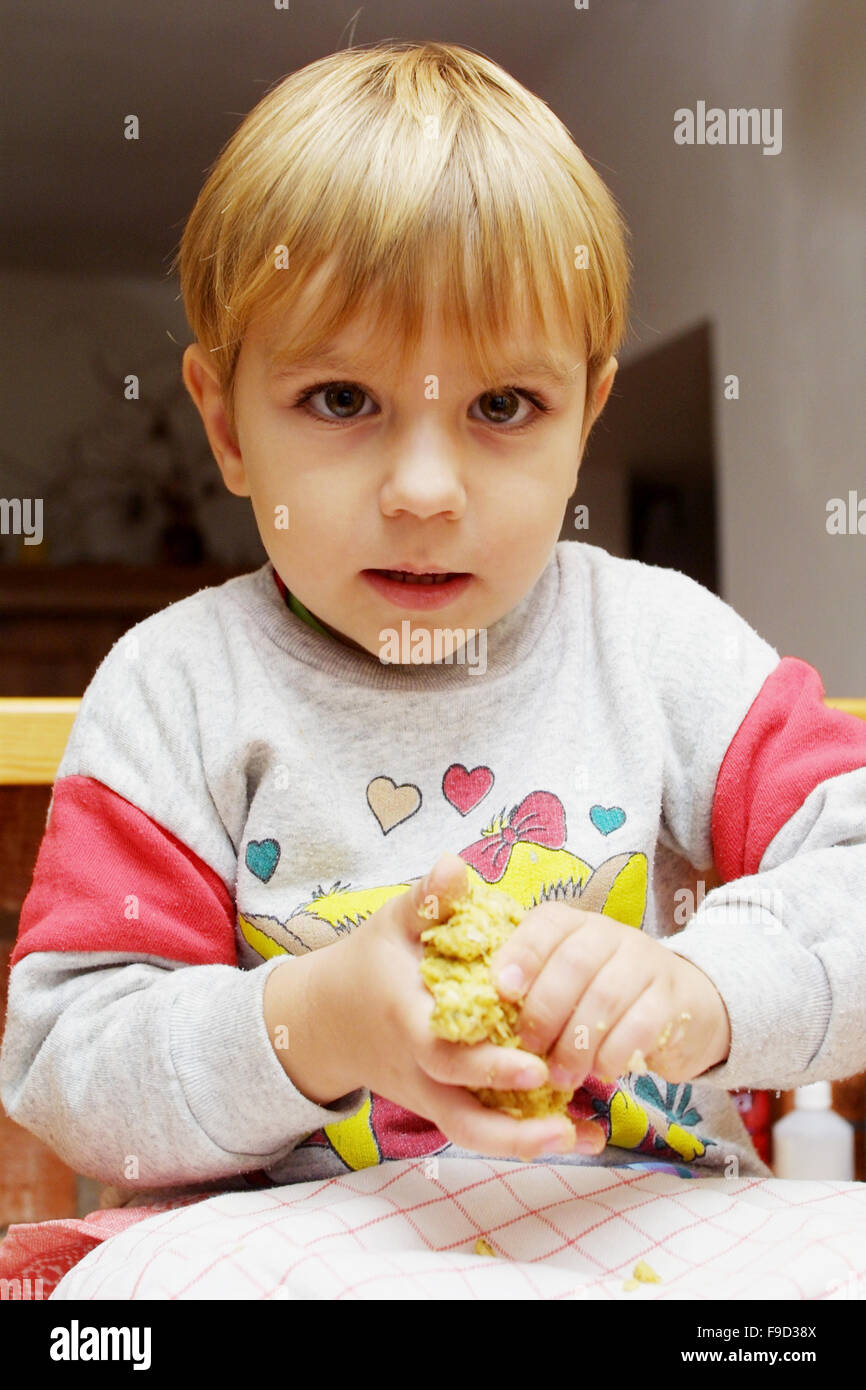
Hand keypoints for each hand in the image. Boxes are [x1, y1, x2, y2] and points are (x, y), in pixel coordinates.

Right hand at [338, 853, 606, 1159]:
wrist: (328, 1019)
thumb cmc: (370, 964)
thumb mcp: (392, 925)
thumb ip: (427, 900)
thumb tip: (454, 865)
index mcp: (408, 1022)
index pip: (444, 1055)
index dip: (488, 1066)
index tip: (534, 1068)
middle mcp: (418, 1070)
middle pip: (461, 1115)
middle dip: (512, 1126)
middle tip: (565, 1119)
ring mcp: (429, 1095)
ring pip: (474, 1133)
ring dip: (526, 1143)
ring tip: (582, 1138)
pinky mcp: (441, 1105)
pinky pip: (482, 1130)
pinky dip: (526, 1137)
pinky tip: (576, 1134)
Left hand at [488, 902, 730, 1091]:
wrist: (683, 1006)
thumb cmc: (600, 998)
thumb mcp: (563, 984)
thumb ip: (527, 989)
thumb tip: (479, 1014)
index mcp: (573, 924)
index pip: (546, 925)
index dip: (522, 955)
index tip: (502, 991)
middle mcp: (609, 933)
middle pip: (574, 962)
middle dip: (546, 1010)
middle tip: (530, 1050)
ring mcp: (645, 961)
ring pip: (605, 995)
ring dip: (577, 1042)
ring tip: (562, 1075)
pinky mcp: (672, 997)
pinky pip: (641, 1023)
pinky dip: (615, 1052)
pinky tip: (602, 1072)